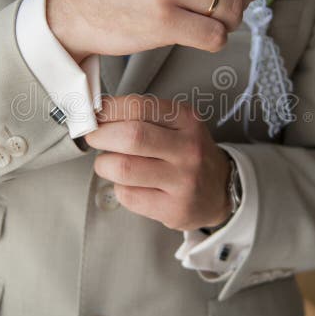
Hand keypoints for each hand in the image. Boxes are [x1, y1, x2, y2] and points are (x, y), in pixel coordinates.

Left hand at [84, 95, 231, 230]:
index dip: (107, 110)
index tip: (94, 115)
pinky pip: (128, 195)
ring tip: (108, 163)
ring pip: (124, 169)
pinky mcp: (173, 209)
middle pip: (131, 137)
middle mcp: (188, 149)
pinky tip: (128, 184)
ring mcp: (183, 181)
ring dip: (105, 165)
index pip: (138, 106)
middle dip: (100, 136)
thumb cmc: (188, 153)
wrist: (221, 191)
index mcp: (186, 120)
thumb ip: (143, 116)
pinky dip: (119, 188)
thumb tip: (97, 115)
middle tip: (93, 138)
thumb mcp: (177, 124)